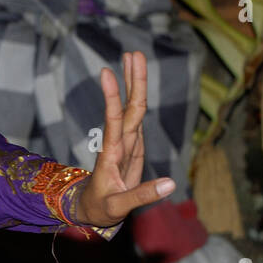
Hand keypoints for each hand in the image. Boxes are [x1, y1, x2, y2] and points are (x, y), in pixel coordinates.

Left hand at [76, 50, 174, 226]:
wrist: (90, 209)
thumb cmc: (101, 208)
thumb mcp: (117, 206)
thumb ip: (142, 196)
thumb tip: (171, 184)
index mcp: (112, 154)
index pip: (114, 121)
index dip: (111, 97)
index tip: (105, 73)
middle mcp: (119, 143)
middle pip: (128, 107)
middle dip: (131, 81)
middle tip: (133, 53)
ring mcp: (125, 143)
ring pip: (132, 109)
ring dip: (134, 84)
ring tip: (134, 57)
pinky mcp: (132, 147)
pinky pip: (136, 120)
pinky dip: (138, 102)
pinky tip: (138, 85)